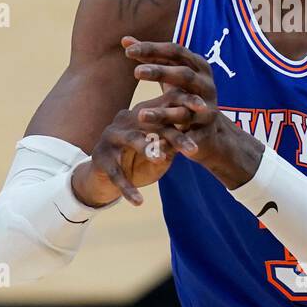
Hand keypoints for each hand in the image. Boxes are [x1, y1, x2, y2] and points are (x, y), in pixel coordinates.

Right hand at [71, 88, 203, 207]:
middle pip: (154, 125)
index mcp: (143, 115)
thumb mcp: (159, 153)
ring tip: (160, 159)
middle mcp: (127, 120)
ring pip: (133, 140)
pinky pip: (116, 174)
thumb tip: (196, 138)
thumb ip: (173, 145)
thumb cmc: (137, 163)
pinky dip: (128, 188)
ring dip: (148, 149)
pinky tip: (139, 202)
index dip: (185, 104)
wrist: (102, 178)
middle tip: (194, 149)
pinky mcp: (101, 158)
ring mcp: (111, 137)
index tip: (205, 109)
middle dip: (174, 136)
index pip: (166, 106)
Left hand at [122, 36, 263, 187]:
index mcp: (198, 66)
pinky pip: (188, 136)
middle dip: (161, 73)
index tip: (128, 51)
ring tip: (140, 115)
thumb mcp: (169, 76)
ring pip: (185, 109)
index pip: (175, 51)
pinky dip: (172, 141)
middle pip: (184, 75)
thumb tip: (124, 40)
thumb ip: (149, 58)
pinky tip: (154, 143)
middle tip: (136, 73)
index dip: (153, 49)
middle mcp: (206, 84)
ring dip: (163, 113)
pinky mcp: (206, 131)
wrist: (210, 133)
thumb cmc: (185, 96)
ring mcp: (208, 108)